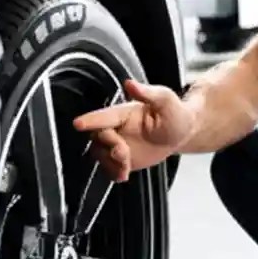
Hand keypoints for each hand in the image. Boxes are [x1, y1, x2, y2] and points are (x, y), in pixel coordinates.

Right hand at [72, 79, 193, 181]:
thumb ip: (147, 93)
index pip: (103, 116)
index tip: (77, 124)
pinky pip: (109, 169)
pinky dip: (113, 174)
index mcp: (123, 113)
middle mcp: (116, 128)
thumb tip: (129, 83)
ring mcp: (117, 144)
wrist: (180, 133)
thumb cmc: (173, 112)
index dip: (90, 120)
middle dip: (108, 146)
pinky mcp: (122, 160)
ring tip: (126, 166)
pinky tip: (124, 175)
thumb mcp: (165, 100)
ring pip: (101, 155)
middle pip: (98, 138)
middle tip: (123, 153)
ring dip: (110, 163)